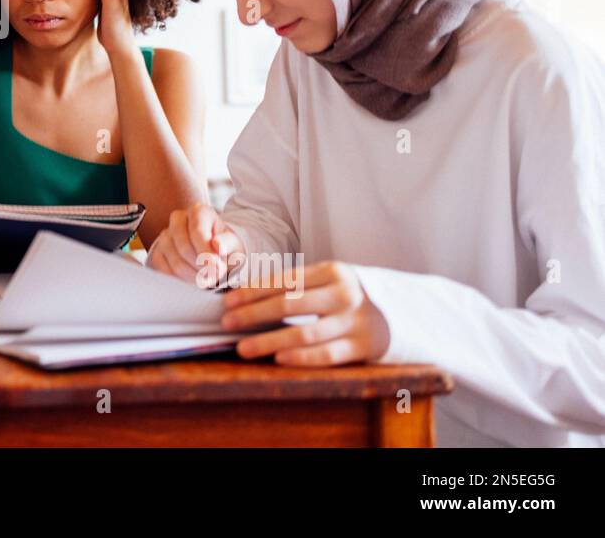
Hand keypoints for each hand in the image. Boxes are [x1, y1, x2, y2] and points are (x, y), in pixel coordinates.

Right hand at [146, 203, 244, 287]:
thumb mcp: (234, 243)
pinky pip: (164, 270)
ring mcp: (165, 236)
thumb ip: (228, 243)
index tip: (218, 269)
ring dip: (193, 276)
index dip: (207, 254)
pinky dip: (180, 280)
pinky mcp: (157, 252)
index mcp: (198, 211)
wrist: (214, 253)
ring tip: (206, 280)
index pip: (197, 232)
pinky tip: (193, 280)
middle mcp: (178, 219)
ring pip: (174, 261)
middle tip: (214, 278)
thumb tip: (218, 246)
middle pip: (184, 247)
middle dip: (201, 267)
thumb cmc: (224, 247)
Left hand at [223, 261, 390, 366]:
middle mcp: (345, 294)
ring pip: (305, 332)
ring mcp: (356, 321)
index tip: (227, 301)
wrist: (403, 313)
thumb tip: (245, 298)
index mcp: (332, 271)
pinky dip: (301, 358)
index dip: (253, 291)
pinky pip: (327, 354)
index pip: (284, 280)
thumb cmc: (349, 297)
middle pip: (290, 304)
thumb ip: (296, 287)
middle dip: (253, 314)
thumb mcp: (328, 282)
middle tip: (227, 323)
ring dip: (269, 341)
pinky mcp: (365, 347)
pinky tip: (278, 359)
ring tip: (244, 348)